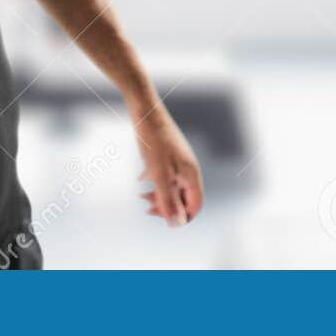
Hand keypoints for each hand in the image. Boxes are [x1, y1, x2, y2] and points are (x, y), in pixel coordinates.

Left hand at [130, 105, 202, 227]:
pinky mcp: (169, 156)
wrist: (146, 112)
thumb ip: (168, 200)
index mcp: (191, 175)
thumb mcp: (159, 175)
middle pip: (184, 198)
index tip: (163, 220)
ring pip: (173, 187)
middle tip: (147, 208)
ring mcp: (179, 162)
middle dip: (167, 206)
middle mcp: (188, 169)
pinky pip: (165, 176)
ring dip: (159, 195)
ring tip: (141, 195)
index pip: (195, 205)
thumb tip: (176, 224)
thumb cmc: (153, 142)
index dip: (182, 217)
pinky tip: (140, 179)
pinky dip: (154, 182)